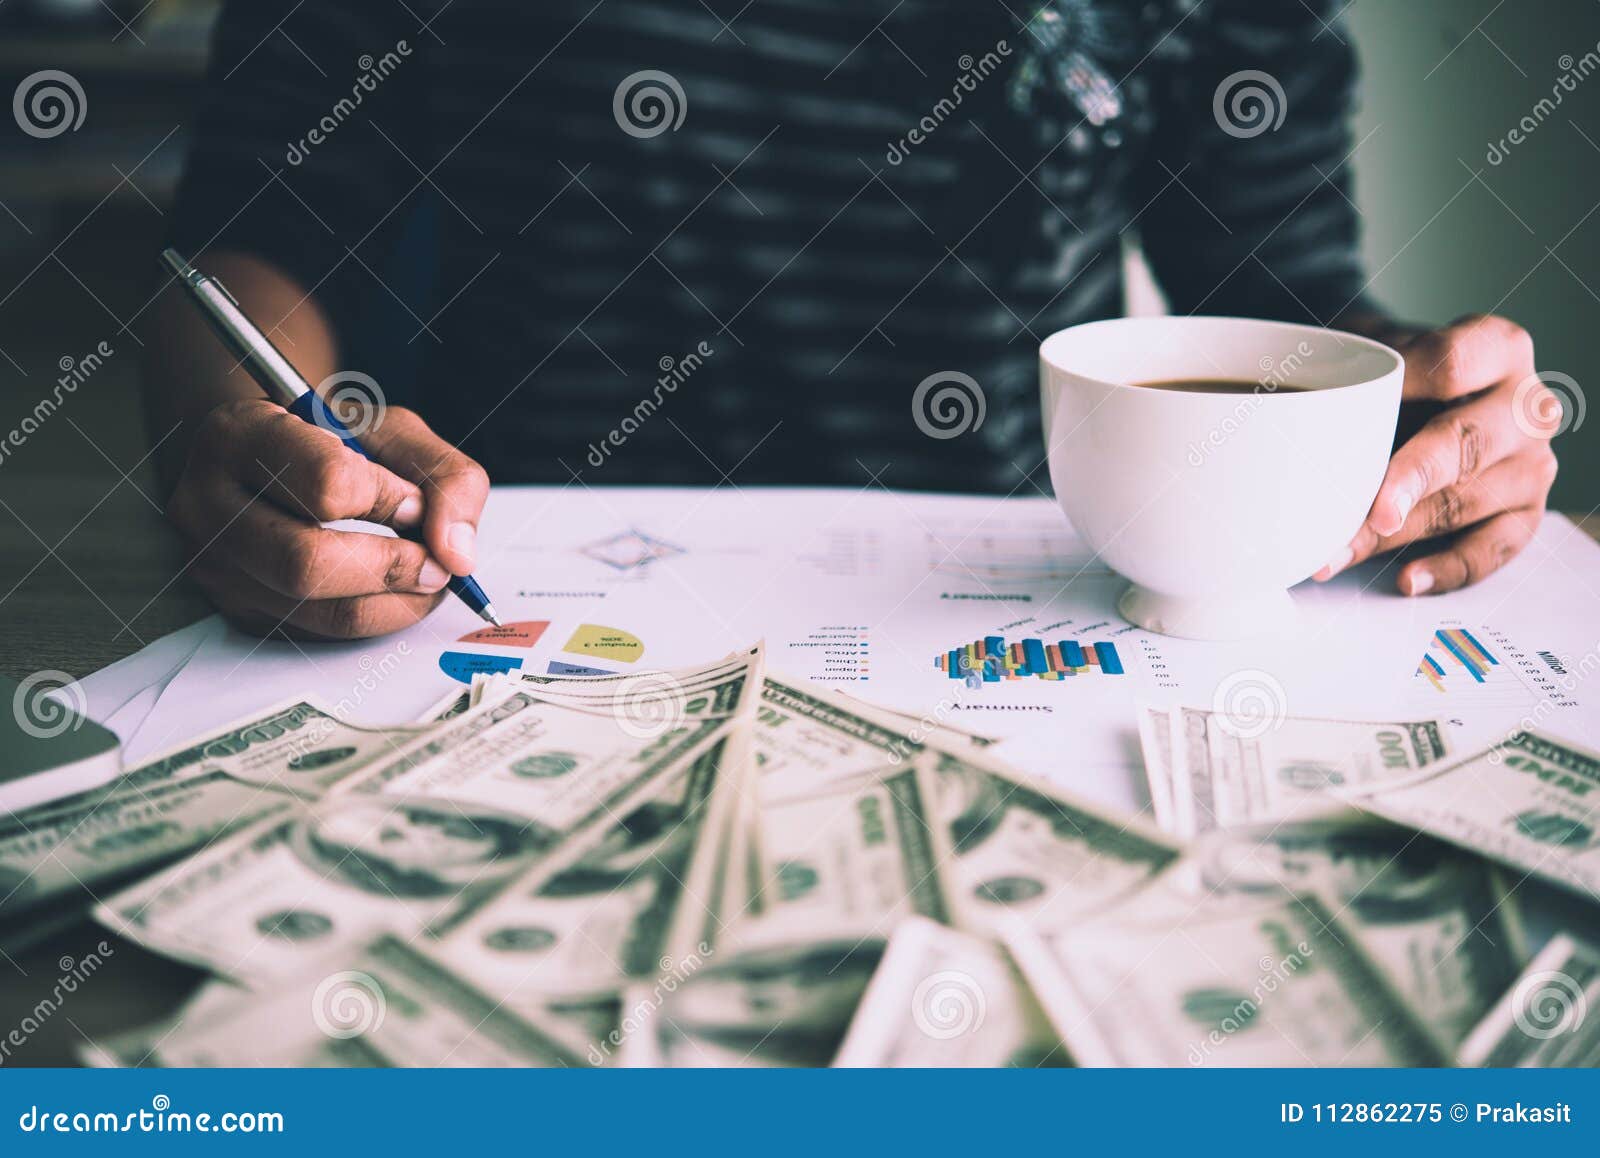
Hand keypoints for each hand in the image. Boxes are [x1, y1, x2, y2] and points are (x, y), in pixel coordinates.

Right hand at [165, 399, 489, 638]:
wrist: (269, 461)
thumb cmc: (332, 442)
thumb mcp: (392, 432)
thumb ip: (445, 476)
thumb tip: (457, 554)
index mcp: (239, 436)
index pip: (327, 485)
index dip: (388, 500)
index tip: (414, 501)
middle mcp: (208, 505)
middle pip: (307, 564)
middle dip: (393, 568)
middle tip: (436, 563)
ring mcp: (215, 566)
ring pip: (318, 610)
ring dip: (394, 601)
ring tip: (426, 576)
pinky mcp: (238, 611)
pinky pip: (320, 633)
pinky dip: (376, 618)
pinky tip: (394, 591)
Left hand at [1315, 314, 1558, 594]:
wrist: (1412, 396)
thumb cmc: (1391, 375)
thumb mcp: (1375, 356)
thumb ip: (1358, 376)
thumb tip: (1302, 419)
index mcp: (1499, 349)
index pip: (1455, 364)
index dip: (1401, 387)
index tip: (1352, 409)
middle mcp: (1525, 406)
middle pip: (1464, 442)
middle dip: (1407, 480)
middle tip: (1367, 510)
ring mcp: (1531, 464)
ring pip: (1463, 503)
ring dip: (1394, 536)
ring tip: (1335, 553)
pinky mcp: (1523, 513)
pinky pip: (1491, 550)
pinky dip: (1446, 569)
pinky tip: (1405, 579)